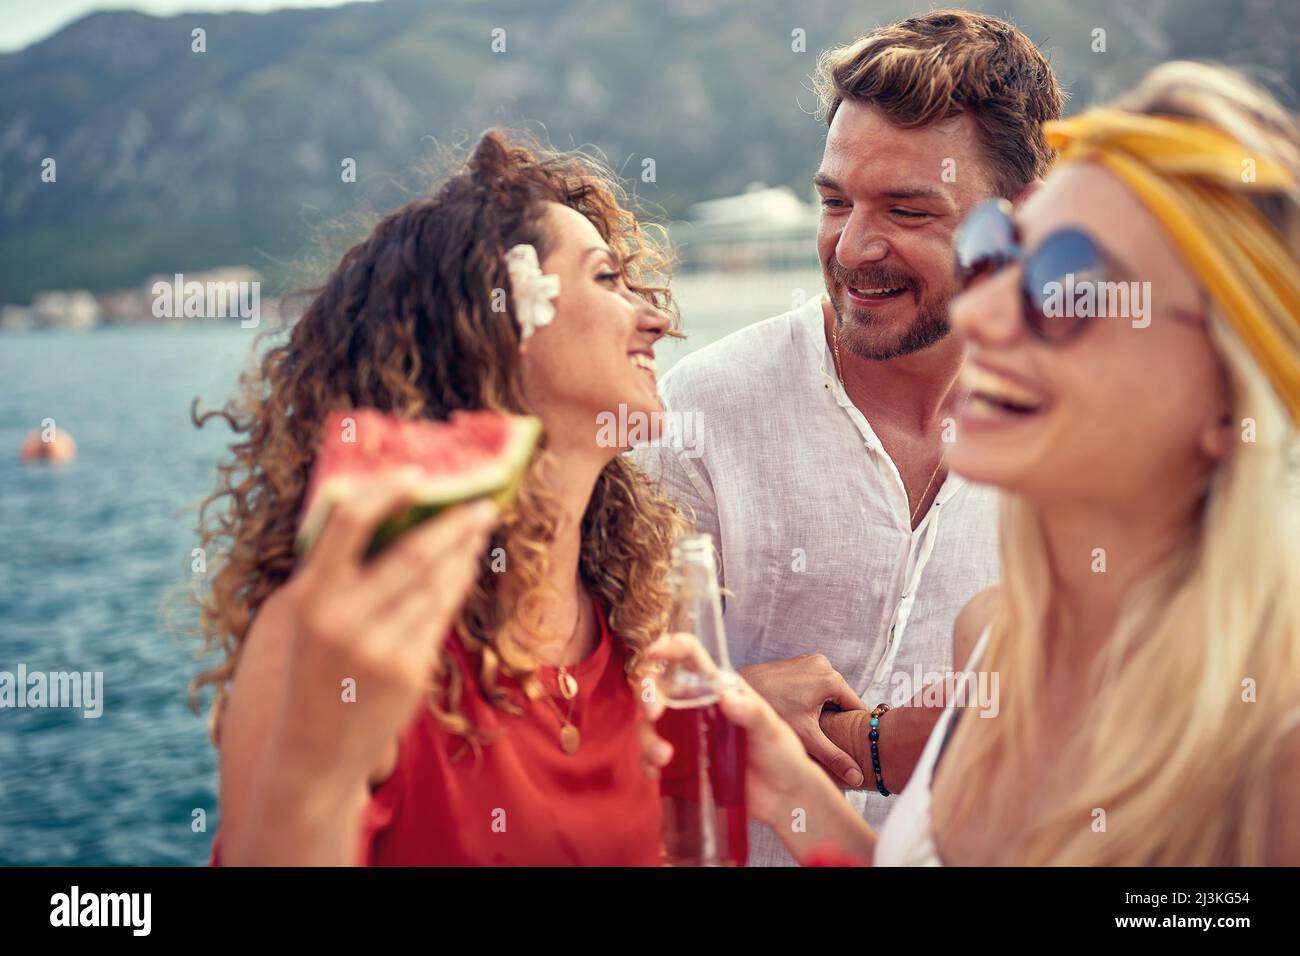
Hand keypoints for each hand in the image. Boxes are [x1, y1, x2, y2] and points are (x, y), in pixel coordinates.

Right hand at [269, 475, 498, 783]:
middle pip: (412, 554)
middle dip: (454, 524)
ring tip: (478, 529)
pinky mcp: (409, 673)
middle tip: (482, 502)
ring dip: (463, 552)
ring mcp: (379, 648)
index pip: (349, 525)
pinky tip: (467, 566)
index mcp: (309, 596)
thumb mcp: (309, 619)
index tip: (418, 473)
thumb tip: (391, 512)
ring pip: (436, 584)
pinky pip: (442, 615)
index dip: (386, 492)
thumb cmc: (316, 670)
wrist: (314, 752)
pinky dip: (458, 585)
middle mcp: (342, 619)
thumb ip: (338, 572)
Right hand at [640, 633, 824, 829]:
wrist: (783, 796)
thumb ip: (751, 712)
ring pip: (650, 726)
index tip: (653, 653)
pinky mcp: (680, 764)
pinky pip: (652, 759)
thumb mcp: (771, 729)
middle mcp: (694, 706)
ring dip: (648, 738)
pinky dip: (648, 764)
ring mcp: (684, 735)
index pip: (688, 656)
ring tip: (664, 758)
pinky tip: (657, 773)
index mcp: (715, 687)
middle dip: (647, 695)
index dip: (669, 647)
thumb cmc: (779, 752)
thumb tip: (725, 697)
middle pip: (658, 689)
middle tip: (653, 714)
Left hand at [737, 655, 866, 786]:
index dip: (854, 727)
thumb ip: (834, 756)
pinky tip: (798, 712)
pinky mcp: (797, 662)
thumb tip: (857, 778)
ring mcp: (808, 661)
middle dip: (836, 717)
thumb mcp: (806, 737)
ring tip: (809, 725)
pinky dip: (811, 697)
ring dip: (823, 708)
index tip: (851, 743)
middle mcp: (823, 664)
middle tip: (824, 736)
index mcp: (831, 678)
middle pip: (842, 698)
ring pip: (827, 691)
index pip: (857, 707)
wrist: (736, 692)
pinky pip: (814, 683)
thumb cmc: (771, 712)